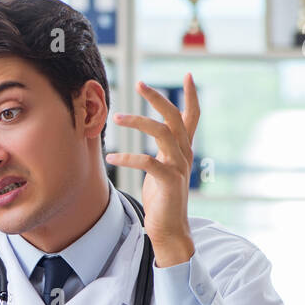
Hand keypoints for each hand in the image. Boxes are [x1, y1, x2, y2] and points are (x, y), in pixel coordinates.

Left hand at [105, 74, 199, 267]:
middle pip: (174, 118)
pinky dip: (128, 158)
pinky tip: (112, 158)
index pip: (192, 117)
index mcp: (183, 149)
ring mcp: (179, 167)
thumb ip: (161, 148)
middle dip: (157, 98)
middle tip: (140, 83)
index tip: (189, 75)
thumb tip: (150, 130)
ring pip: (161, 133)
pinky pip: (148, 162)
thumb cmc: (162, 198)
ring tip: (117, 118)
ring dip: (138, 122)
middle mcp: (184, 154)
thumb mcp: (162, 167)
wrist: (170, 229)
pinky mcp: (169, 181)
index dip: (191, 97)